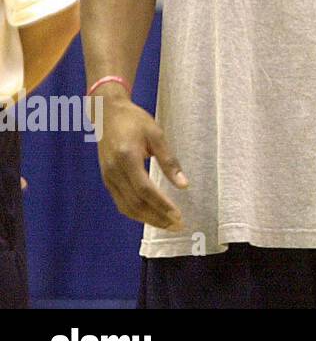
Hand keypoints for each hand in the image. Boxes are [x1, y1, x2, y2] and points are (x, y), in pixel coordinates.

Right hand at [96, 89, 186, 229]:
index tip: (178, 216)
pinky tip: (150, 215)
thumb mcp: (157, 135)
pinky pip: (120, 202)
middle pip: (135, 204)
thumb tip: (184, 185)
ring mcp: (108, 178)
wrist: (108, 113)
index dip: (161, 205)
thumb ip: (169, 161)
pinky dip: (136, 213)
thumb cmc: (135, 121)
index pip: (145, 190)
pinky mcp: (107, 179)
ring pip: (126, 207)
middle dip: (157, 218)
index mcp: (127, 159)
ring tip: (167, 225)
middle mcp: (114, 172)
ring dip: (147, 219)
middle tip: (177, 226)